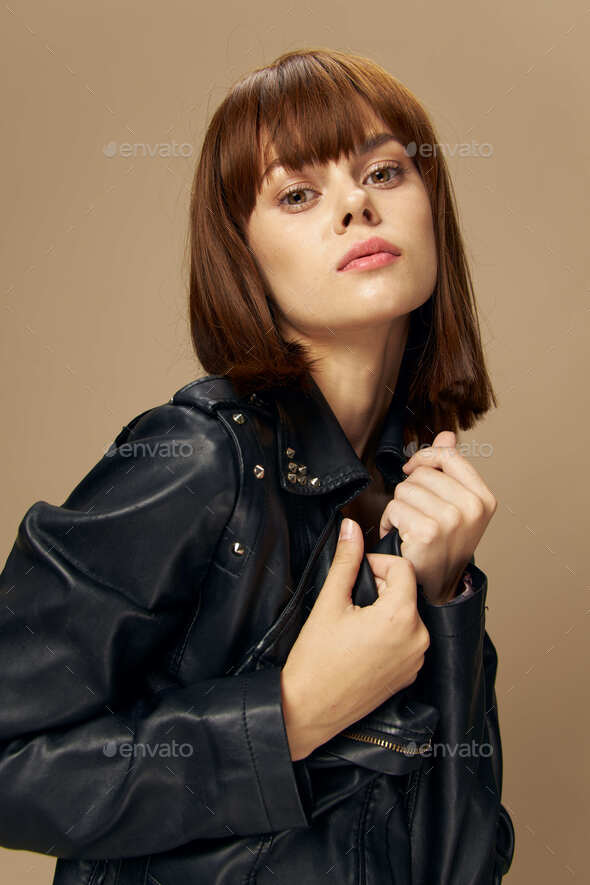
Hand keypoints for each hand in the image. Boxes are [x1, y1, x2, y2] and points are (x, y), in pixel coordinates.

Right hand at [281, 518, 428, 758]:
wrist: (309, 708)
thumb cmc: (316, 660)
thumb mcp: (330, 602)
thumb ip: (346, 561)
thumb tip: (350, 528)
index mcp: (401, 616)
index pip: (402, 567)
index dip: (377, 564)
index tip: (356, 574)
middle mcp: (418, 637)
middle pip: (405, 591)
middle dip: (379, 589)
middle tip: (349, 603)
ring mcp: (416, 659)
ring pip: (406, 614)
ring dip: (384, 610)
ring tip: (354, 624)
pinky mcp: (410, 673)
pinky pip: (407, 638)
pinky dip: (389, 633)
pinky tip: (362, 644)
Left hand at [378, 431, 496, 603]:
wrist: (435, 586)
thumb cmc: (442, 544)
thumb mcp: (454, 505)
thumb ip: (450, 469)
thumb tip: (446, 435)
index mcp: (483, 498)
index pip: (449, 455)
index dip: (424, 458)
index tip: (413, 469)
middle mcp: (472, 508)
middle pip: (422, 472)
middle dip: (410, 489)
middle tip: (415, 512)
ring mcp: (452, 520)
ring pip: (405, 489)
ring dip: (398, 506)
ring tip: (408, 525)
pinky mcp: (429, 532)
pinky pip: (395, 507)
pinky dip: (390, 520)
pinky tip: (400, 534)